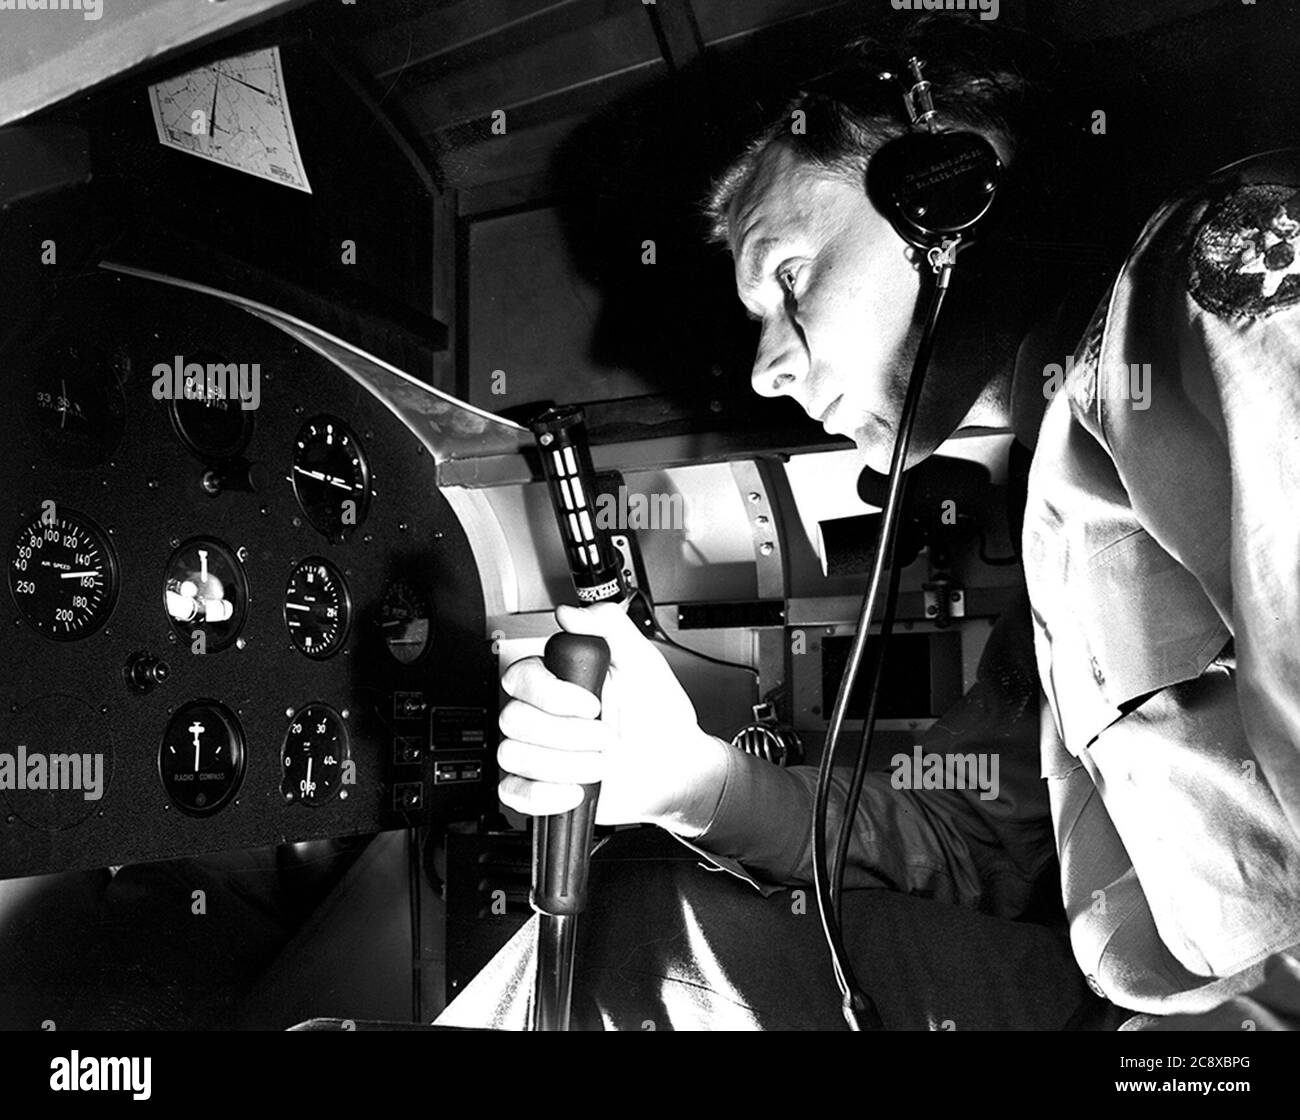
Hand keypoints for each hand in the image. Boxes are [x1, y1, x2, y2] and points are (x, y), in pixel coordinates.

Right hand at [496, 602, 730, 832]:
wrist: (675, 767)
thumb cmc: (660, 716)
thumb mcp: (643, 661)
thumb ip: (609, 626)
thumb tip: (569, 613)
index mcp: (559, 680)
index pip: (520, 676)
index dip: (551, 694)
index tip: (591, 704)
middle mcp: (543, 714)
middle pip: (512, 718)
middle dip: (566, 734)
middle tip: (605, 736)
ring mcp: (538, 752)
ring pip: (512, 755)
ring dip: (564, 763)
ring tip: (601, 763)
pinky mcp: (540, 787)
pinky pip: (511, 792)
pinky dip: (541, 794)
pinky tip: (575, 788)